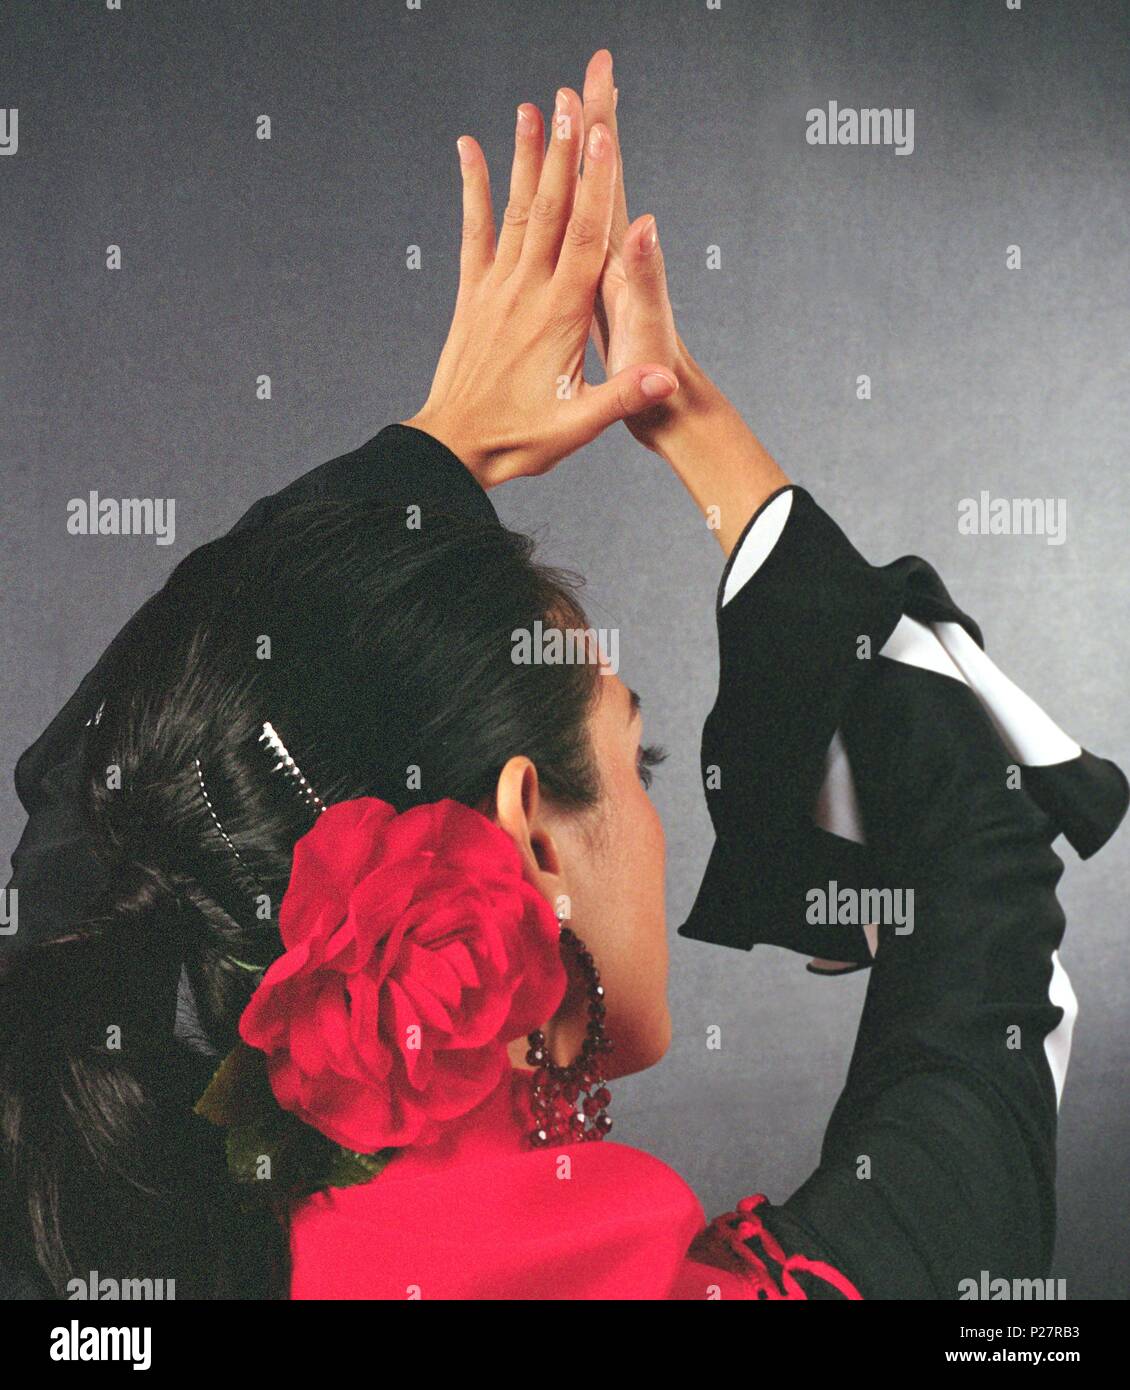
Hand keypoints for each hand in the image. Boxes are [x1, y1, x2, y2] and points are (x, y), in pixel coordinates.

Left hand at [403, 89, 679, 488]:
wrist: (454, 448)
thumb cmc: (518, 439)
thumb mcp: (578, 426)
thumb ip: (622, 396)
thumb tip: (664, 377)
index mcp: (559, 316)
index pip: (583, 237)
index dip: (595, 184)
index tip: (602, 135)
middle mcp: (526, 291)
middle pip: (549, 209)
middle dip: (562, 152)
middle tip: (572, 97)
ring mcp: (495, 289)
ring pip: (515, 211)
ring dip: (525, 157)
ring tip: (534, 107)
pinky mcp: (471, 295)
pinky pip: (473, 231)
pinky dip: (473, 188)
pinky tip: (470, 149)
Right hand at [581, 51, 707, 454]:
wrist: (668, 412)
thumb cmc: (659, 384)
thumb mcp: (648, 332)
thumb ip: (648, 278)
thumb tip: (647, 223)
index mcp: (618, 260)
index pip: (609, 180)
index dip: (602, 130)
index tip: (594, 81)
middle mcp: (611, 257)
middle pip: (597, 177)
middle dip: (588, 124)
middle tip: (581, 72)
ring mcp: (595, 274)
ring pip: (573, 203)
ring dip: (563, 160)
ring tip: (548, 119)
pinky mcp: (582, 295)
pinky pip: (557, 243)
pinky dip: (542, 216)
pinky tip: (530, 201)